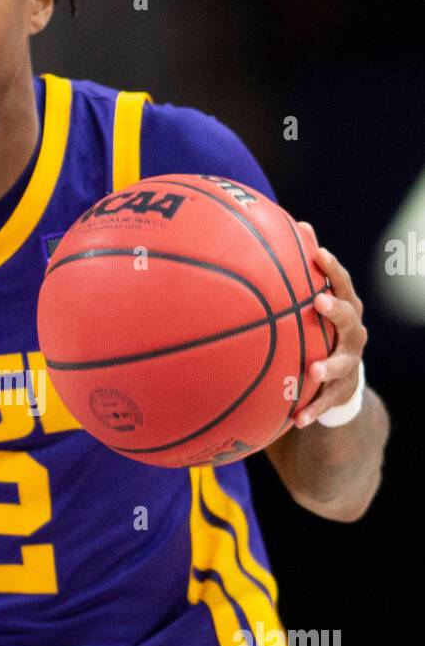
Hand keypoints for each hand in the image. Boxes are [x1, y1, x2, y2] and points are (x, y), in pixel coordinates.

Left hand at [294, 220, 367, 428]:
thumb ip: (302, 273)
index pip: (342, 285)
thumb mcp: (313, 306)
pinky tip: (296, 419)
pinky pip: (326, 402)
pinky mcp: (341, 392)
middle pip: (349, 319)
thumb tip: (293, 226)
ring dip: (329, 366)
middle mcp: (352, 335)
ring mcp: (350, 364)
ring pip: (344, 363)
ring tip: (315, 370)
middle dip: (336, 309)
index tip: (319, 254)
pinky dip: (312, 409)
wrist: (340, 380)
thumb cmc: (320, 331)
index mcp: (344, 310)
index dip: (332, 270)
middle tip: (318, 302)